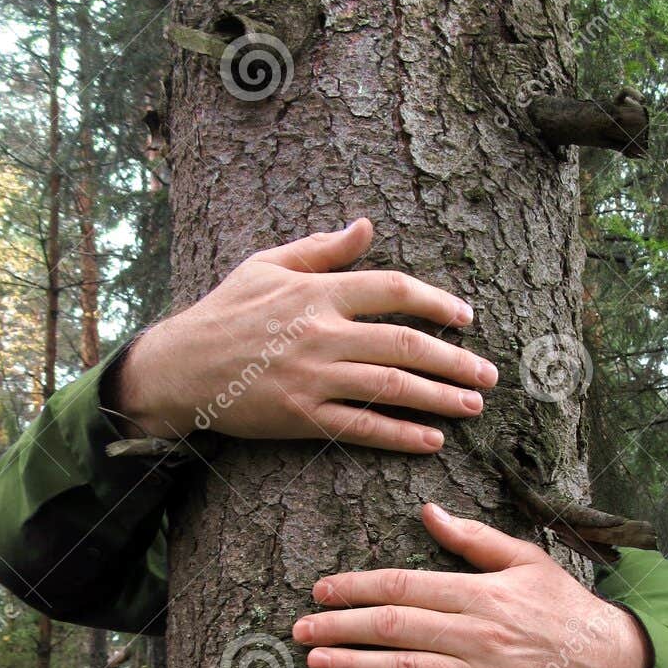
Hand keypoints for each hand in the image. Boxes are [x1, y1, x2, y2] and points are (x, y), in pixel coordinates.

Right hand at [111, 219, 496, 452]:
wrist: (179, 368)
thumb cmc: (224, 312)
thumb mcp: (267, 265)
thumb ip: (322, 250)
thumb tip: (367, 227)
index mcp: (318, 292)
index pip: (393, 291)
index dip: (437, 302)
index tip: (466, 317)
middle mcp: (321, 333)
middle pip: (404, 344)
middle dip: (454, 360)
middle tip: (488, 375)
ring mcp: (312, 378)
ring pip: (391, 387)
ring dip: (439, 398)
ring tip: (473, 407)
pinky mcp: (301, 416)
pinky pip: (361, 427)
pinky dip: (399, 435)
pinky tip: (430, 440)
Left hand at [291, 504, 651, 667]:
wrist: (614, 662)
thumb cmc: (564, 607)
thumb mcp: (525, 559)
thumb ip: (472, 537)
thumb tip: (426, 511)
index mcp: (480, 592)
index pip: (404, 586)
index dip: (356, 587)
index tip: (321, 590)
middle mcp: (476, 634)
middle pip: (395, 628)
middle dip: (340, 626)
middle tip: (299, 628)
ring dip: (356, 666)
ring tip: (316, 661)